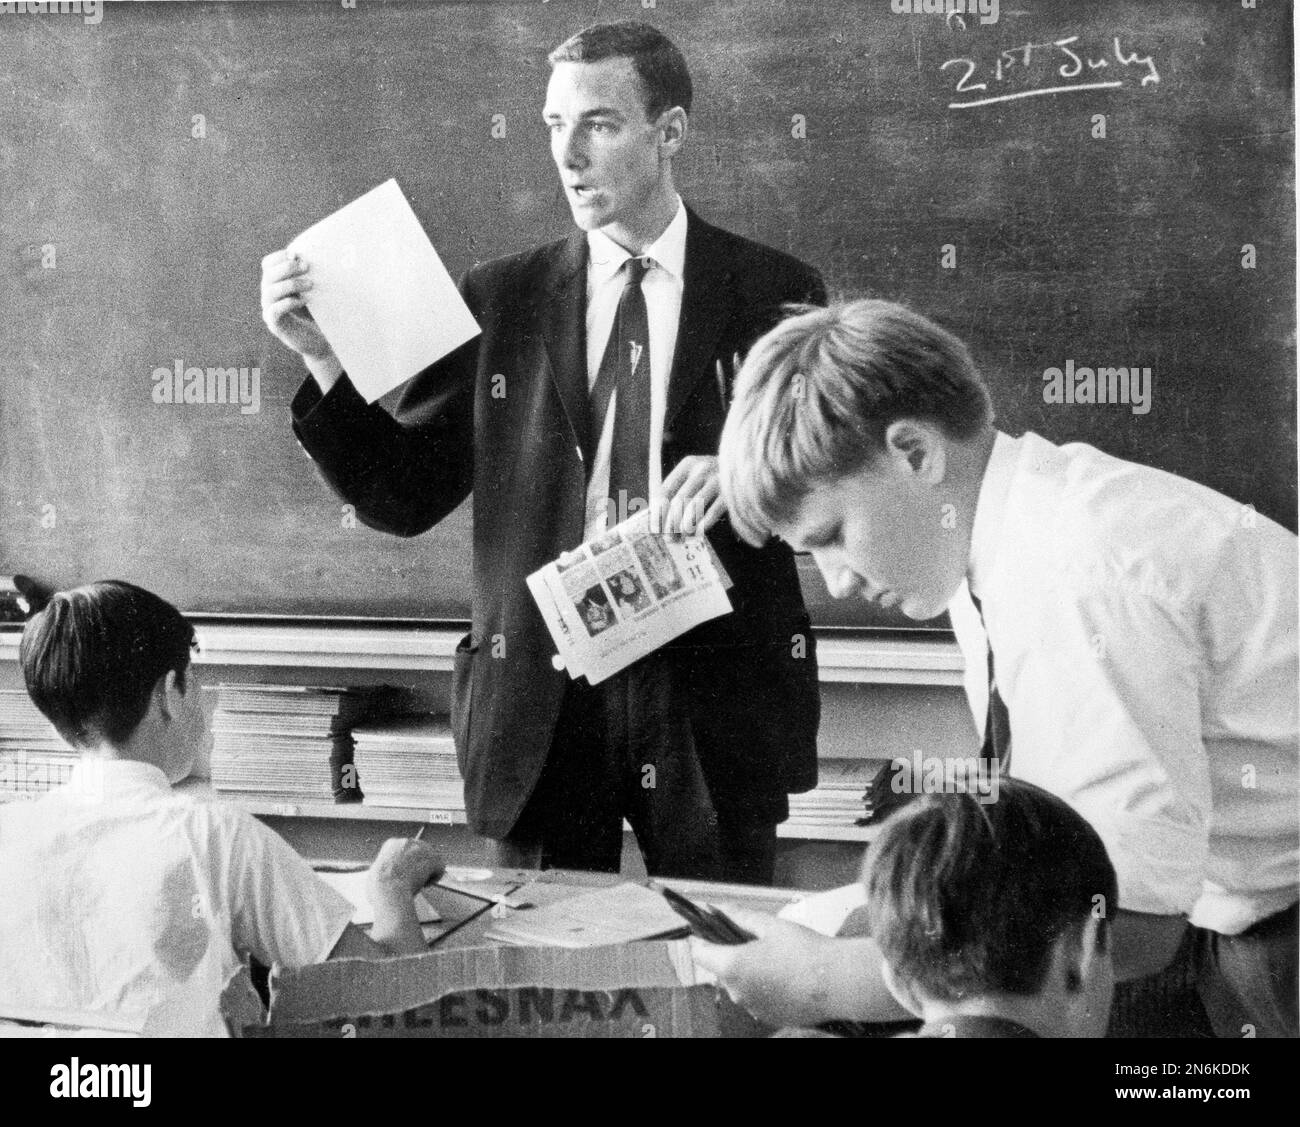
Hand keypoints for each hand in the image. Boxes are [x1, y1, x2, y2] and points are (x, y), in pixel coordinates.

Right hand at [260, 248, 334, 362]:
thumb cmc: (318, 312)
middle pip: (268, 275)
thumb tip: (313, 256)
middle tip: (307, 267)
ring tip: (311, 284)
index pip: (267, 264)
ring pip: (270, 292)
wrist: (320, 341)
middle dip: (287, 268)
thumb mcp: (315, 290)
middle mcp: (269, 295)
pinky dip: (288, 303)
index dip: (279, 257)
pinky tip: (303, 301)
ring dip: (291, 284)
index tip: (297, 255)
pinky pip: (274, 311)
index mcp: (275, 283)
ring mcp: (270, 310)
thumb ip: (310, 274)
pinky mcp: (275, 325)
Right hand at [367, 837, 444, 897]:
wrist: (388, 888)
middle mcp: (407, 841)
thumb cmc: (379, 886)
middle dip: (417, 864)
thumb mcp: (376, 873)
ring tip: (420, 883)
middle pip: (418, 852)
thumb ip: (386, 868)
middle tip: (414, 879)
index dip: (405, 863)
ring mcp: (421, 848)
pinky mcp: (433, 858)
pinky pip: (439, 867)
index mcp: (391, 844)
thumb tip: (388, 875)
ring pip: (430, 859)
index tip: (404, 873)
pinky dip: (435, 876)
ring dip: (427, 870)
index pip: (404, 850)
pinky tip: (427, 884)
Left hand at [657, 454, 724, 537]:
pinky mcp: (731, 493)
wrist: (747, 471)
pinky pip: (712, 513)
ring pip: (694, 508)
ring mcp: (718, 480)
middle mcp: (702, 469)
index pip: (665, 490)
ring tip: (682, 537)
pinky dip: (702, 526)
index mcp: (688, 465)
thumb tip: (656, 519)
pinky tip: (698, 533)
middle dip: (671, 524)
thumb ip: (676, 492)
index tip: (656, 528)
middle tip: (669, 538)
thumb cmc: (713, 479)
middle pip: (679, 501)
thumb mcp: (695, 477)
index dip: (657, 512)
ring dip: (685, 527)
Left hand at [688, 907, 838, 1027]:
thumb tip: (716, 907)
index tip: (712, 928)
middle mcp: (736, 992)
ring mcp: (752, 1009)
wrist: (839, 983)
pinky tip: (786, 975)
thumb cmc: (804, 949)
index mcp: (731, 966)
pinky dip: (764, 986)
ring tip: (777, 957)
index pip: (699, 952)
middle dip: (731, 952)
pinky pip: (757, 998)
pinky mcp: (770, 1018)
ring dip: (749, 970)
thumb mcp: (770, 925)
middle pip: (720, 968)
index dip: (702, 938)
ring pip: (740, 984)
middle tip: (756, 937)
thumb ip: (739, 916)